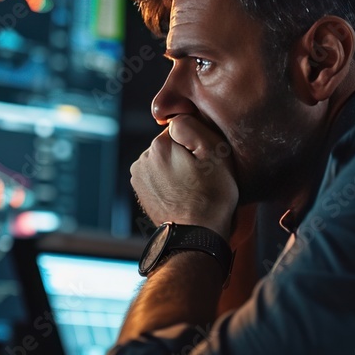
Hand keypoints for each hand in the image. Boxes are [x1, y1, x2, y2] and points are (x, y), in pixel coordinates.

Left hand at [130, 115, 238, 239]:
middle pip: (170, 145)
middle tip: (202, 177)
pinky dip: (169, 182)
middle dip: (185, 155)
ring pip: (164, 161)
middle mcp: (142, 159)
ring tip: (192, 188)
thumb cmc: (212, 196)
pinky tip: (182, 195)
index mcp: (159, 145)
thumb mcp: (215, 153)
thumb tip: (176, 118)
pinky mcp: (141, 192)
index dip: (197, 143)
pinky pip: (158, 176)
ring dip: (177, 169)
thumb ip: (192, 126)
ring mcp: (139, 177)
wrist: (197, 236)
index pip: (181, 128)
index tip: (206, 161)